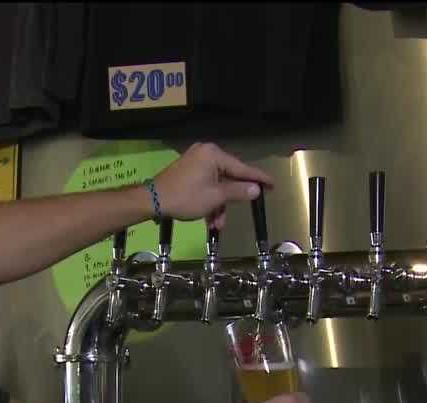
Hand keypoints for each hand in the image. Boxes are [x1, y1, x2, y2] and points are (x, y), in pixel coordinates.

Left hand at [152, 143, 273, 228]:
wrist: (153, 201)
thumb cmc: (186, 197)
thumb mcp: (215, 197)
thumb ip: (238, 192)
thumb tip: (256, 189)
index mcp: (214, 155)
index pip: (242, 168)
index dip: (258, 178)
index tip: (273, 184)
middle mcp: (206, 154)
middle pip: (229, 179)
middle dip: (230, 202)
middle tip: (237, 214)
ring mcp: (196, 163)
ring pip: (217, 186)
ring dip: (219, 206)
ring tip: (217, 225)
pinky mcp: (188, 172)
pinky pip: (206, 186)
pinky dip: (209, 201)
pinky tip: (209, 220)